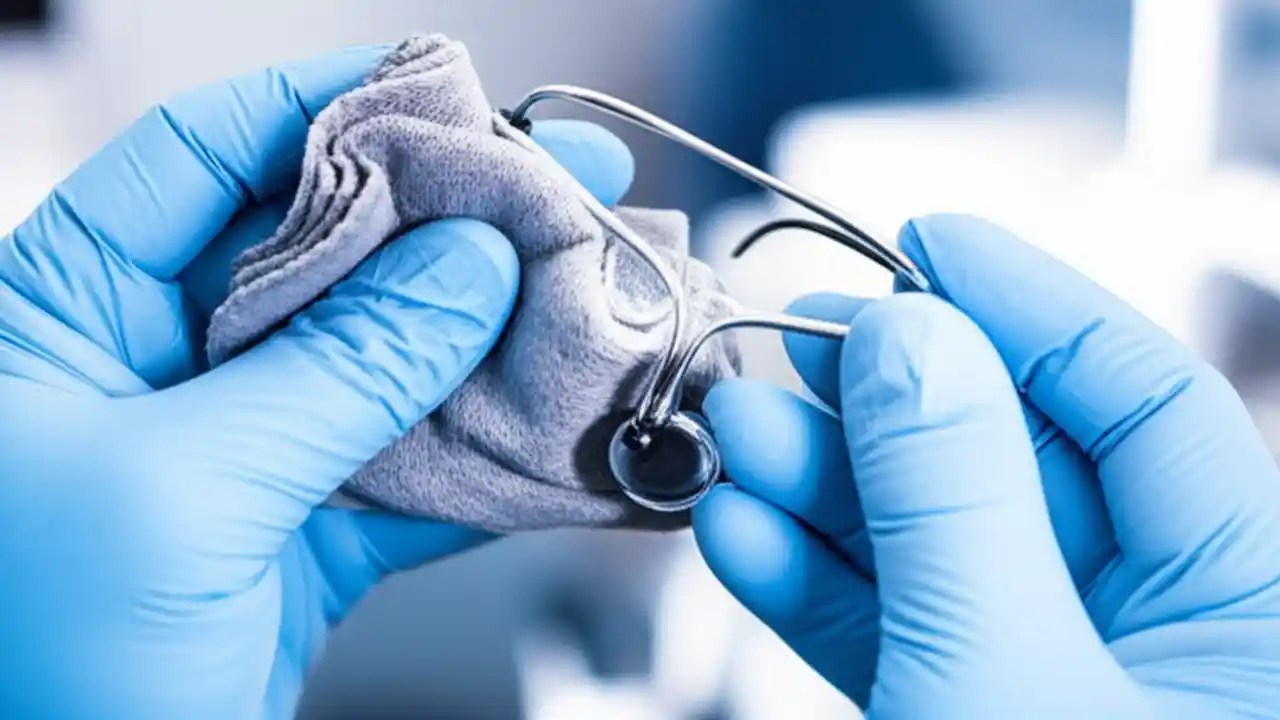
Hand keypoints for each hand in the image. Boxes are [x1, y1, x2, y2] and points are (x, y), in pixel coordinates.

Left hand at [0, 47, 633, 718]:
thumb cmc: (41, 681)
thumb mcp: (185, 495)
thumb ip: (339, 369)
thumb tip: (466, 264)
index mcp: (59, 318)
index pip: (199, 159)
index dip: (322, 108)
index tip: (439, 88)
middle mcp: (149, 368)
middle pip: (317, 252)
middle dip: (442, 223)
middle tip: (555, 187)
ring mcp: (236, 451)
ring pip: (380, 359)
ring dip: (488, 337)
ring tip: (586, 294)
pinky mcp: (301, 533)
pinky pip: (409, 466)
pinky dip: (488, 453)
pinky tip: (560, 426)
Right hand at [694, 214, 1279, 717]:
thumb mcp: (1004, 674)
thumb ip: (957, 498)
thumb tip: (906, 339)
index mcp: (1247, 614)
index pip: (1149, 406)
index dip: (1032, 307)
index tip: (923, 243)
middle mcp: (1159, 640)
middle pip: (1020, 467)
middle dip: (888, 401)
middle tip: (796, 338)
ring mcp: (1051, 684)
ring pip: (938, 546)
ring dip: (823, 487)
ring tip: (736, 429)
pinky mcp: (961, 718)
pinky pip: (893, 629)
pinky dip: (812, 583)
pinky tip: (744, 532)